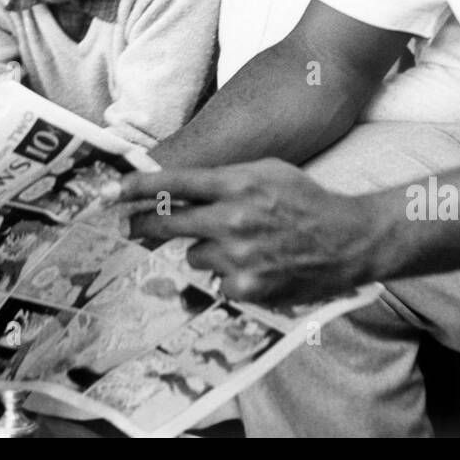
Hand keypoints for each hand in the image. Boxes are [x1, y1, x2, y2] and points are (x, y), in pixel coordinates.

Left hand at [118, 162, 383, 304]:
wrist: (347, 241)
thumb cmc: (304, 199)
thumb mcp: (266, 171)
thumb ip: (222, 178)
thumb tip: (177, 184)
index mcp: (238, 183)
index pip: (174, 182)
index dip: (137, 186)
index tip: (113, 191)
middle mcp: (233, 219)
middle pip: (168, 222)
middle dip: (146, 223)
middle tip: (133, 225)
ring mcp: (239, 257)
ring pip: (192, 254)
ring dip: (204, 249)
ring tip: (240, 244)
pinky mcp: (247, 288)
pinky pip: (216, 279)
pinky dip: (227, 273)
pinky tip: (255, 264)